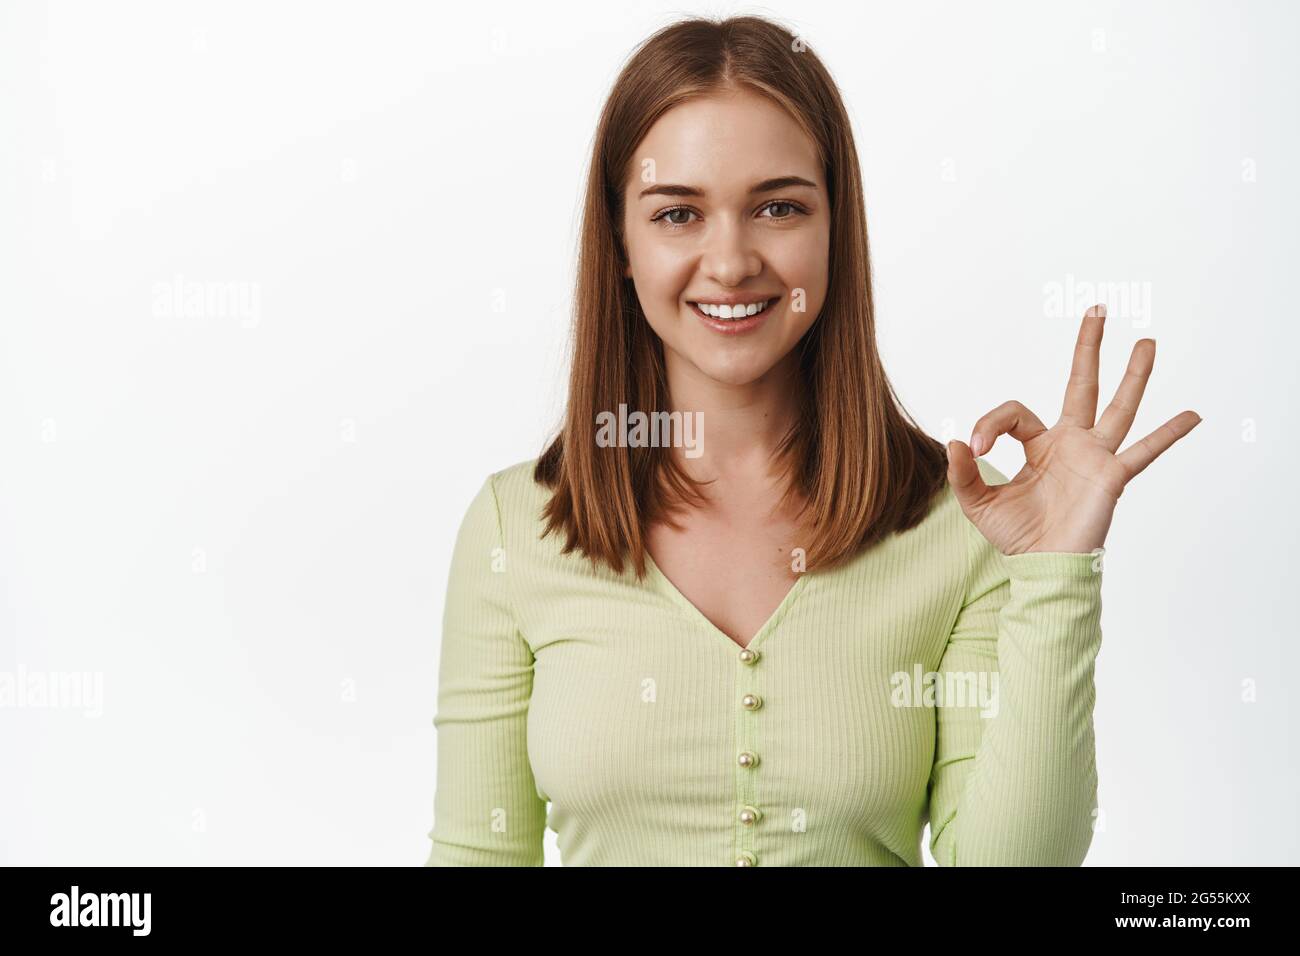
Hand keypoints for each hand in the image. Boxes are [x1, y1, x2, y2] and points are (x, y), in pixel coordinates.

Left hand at [946, 304, 1201, 555]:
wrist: (1043, 568)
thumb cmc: (1017, 536)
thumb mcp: (978, 503)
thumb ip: (963, 473)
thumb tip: (957, 440)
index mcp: (1039, 446)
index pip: (1015, 414)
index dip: (992, 424)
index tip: (978, 448)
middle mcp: (1071, 443)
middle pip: (1081, 385)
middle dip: (1088, 348)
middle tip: (1097, 309)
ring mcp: (1095, 457)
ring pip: (1118, 407)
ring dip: (1133, 375)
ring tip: (1148, 341)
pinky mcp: (1111, 477)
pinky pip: (1144, 452)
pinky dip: (1168, 434)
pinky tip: (1193, 414)